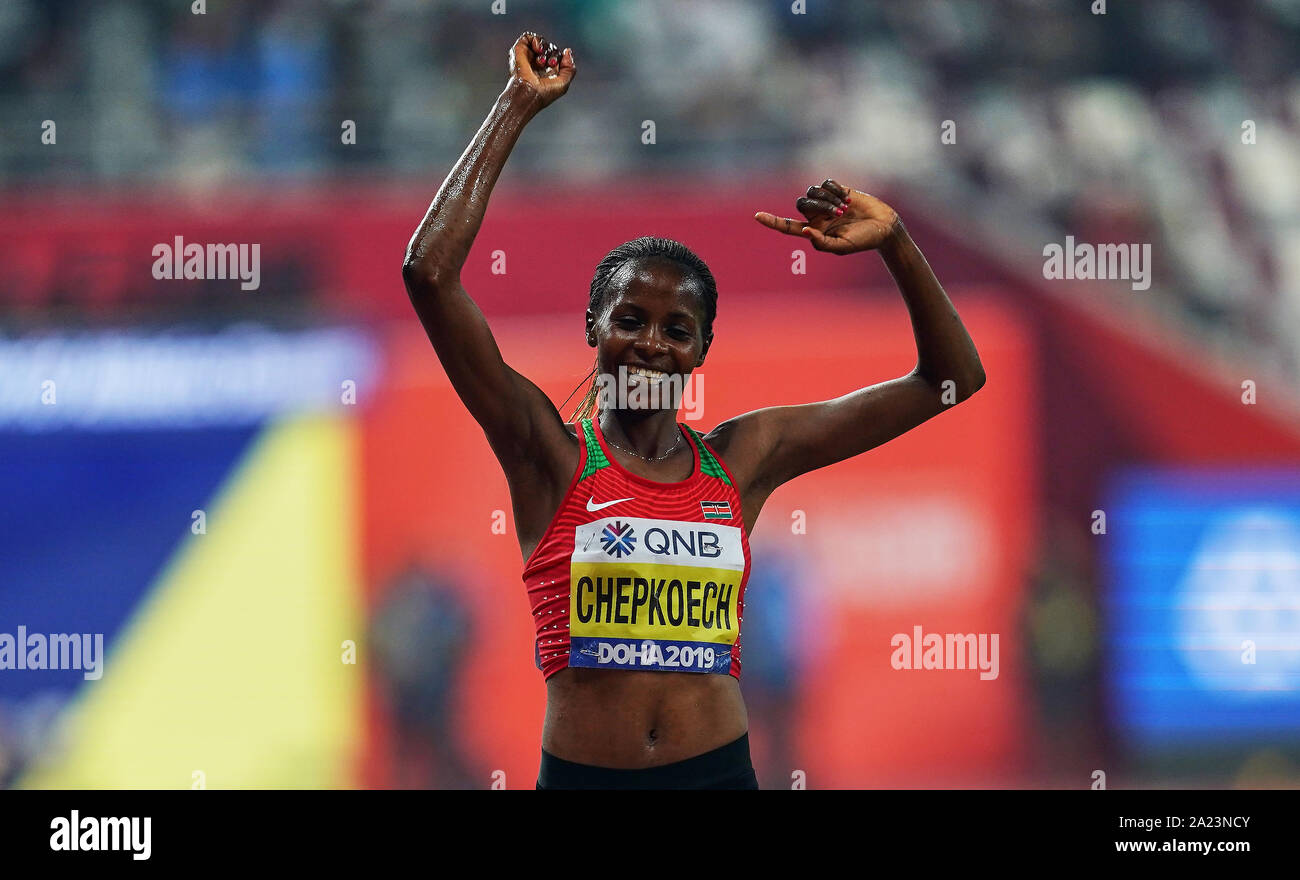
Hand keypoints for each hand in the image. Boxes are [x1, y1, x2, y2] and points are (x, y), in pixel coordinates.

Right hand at [508, 32, 575, 108]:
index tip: (554, 65)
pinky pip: (528, 37)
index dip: (558, 57)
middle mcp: (537, 63)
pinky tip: (538, 48)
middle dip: (552, 53)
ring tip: (541, 60)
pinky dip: (536, 40)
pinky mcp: (519, 51)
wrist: (529, 93)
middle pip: (549, 48)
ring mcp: (528, 57)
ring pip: (540, 42)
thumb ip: (570, 68)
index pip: (556, 56)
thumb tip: (567, 51)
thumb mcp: (564, 82)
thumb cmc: (544, 93)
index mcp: (547, 71)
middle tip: (550, 64)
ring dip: (545, 48)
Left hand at [755, 179, 900, 253]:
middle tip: (839, 212)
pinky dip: (836, 189)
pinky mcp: (838, 189)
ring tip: (846, 207)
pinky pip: (826, 183)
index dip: (772, 221)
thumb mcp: (842, 246)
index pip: (788, 227)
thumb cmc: (864, 241)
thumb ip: (822, 242)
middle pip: (801, 203)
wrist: (885, 227)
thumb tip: (804, 231)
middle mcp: (817, 216)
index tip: (757, 216)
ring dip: (828, 198)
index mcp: (815, 231)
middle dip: (819, 206)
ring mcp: (827, 202)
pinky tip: (849, 198)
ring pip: (812, 191)